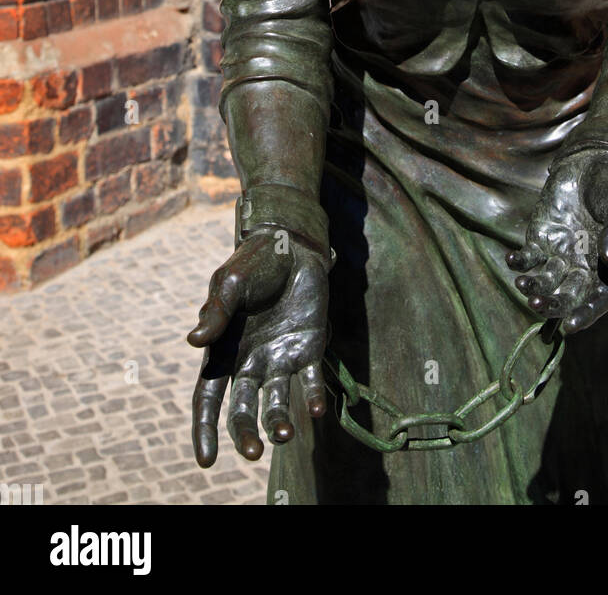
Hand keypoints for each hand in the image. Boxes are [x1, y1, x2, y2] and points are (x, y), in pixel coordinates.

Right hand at [188, 229, 328, 467]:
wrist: (293, 244)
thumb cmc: (254, 263)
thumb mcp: (230, 283)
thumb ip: (217, 313)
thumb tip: (194, 342)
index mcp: (223, 350)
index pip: (208, 397)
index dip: (205, 429)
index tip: (207, 460)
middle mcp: (249, 362)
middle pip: (243, 409)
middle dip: (246, 434)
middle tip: (255, 452)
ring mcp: (280, 358)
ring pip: (277, 402)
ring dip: (279, 422)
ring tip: (285, 435)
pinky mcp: (309, 349)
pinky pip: (311, 380)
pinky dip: (314, 397)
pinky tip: (317, 409)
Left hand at [507, 148, 607, 333]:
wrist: (592, 158)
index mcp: (607, 264)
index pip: (597, 300)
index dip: (585, 315)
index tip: (570, 325)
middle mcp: (582, 264)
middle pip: (567, 296)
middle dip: (553, 305)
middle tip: (537, 303)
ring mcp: (560, 252)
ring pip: (545, 281)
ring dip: (533, 288)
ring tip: (523, 285)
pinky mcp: (541, 236)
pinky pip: (528, 258)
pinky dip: (519, 263)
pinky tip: (513, 261)